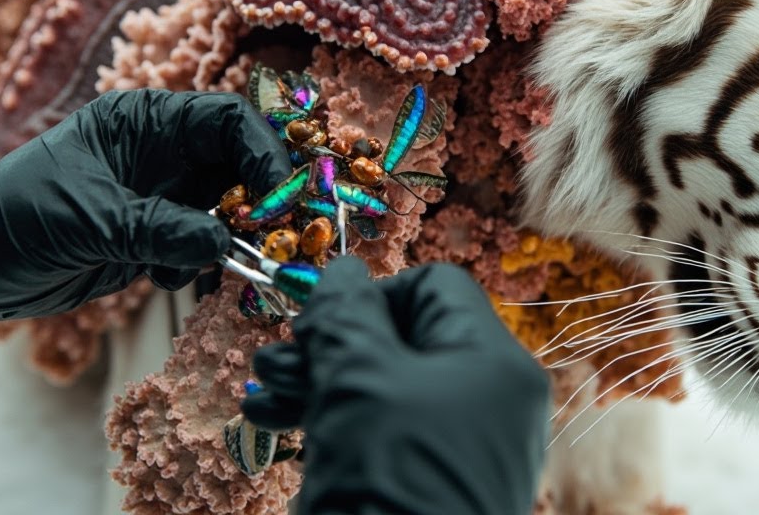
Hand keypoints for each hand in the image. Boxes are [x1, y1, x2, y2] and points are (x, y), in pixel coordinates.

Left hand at [0, 89, 291, 325]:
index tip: (277, 198)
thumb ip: (157, 230)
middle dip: (257, 198)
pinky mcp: (151, 233)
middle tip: (271, 235)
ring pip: (225, 206)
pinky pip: (201, 242)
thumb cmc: (15, 218)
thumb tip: (221, 244)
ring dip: (231, 236)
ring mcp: (157, 193)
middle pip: (237, 162)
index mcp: (142, 121)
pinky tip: (170, 278)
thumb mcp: (87, 220)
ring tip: (220, 263)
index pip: (225, 120)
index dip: (261, 152)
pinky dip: (202, 261)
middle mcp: (159, 152)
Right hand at [242, 257, 550, 514]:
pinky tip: (278, 427)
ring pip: (386, 387)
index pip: (435, 288)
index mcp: (494, 363)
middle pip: (404, 338)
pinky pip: (385, 433)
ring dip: (320, 380)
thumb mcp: (357, 380)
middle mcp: (490, 402)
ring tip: (264, 394)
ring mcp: (464, 448)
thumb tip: (342, 272)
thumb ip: (344, 315)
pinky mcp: (432, 484)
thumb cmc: (388, 481)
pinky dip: (335, 422)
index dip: (370, 295)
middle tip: (275, 359)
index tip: (318, 324)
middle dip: (332, 343)